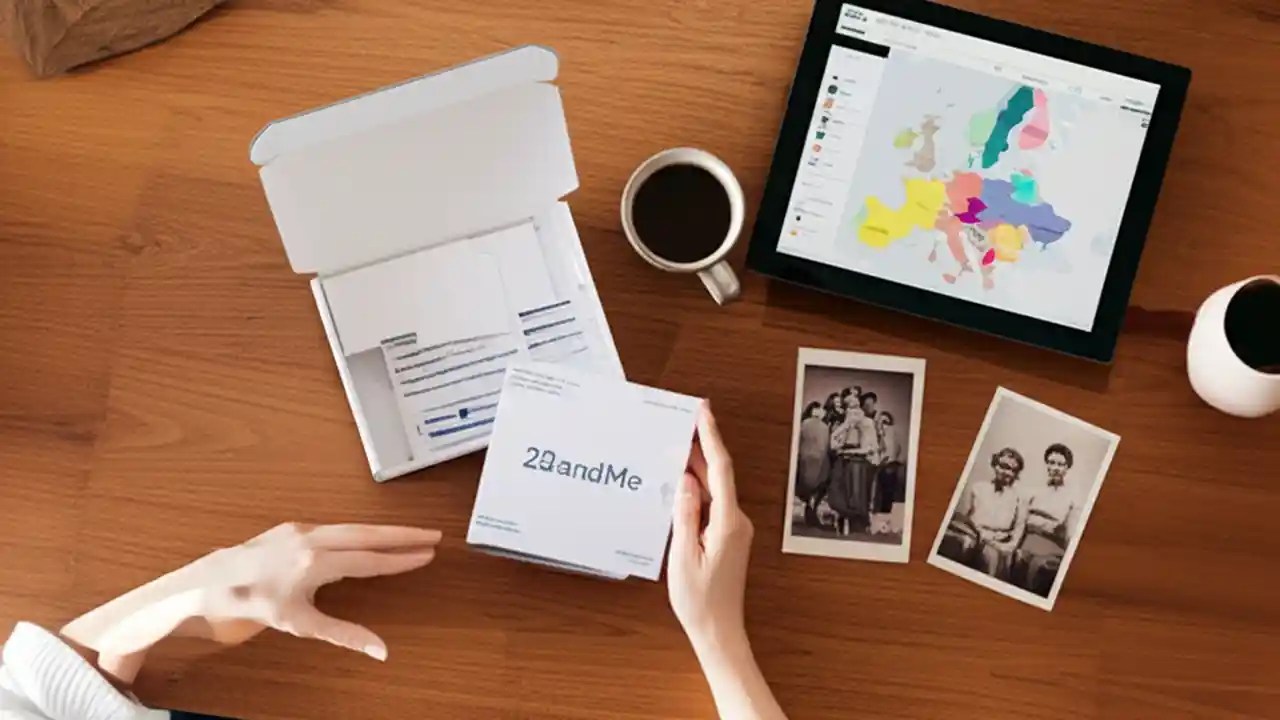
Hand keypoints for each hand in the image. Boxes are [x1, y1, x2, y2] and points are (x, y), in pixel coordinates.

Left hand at [62, 523, 440, 683]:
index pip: (370, 559)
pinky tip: (366, 537)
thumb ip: (344, 634)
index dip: (401, 559)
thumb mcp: (298, 625)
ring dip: (382, 531)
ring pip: (352, 527)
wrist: (203, 585)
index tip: (427, 554)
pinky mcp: (290, 529)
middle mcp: (311, 538)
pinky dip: (358, 531)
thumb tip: (382, 650)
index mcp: (316, 561)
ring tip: (408, 535)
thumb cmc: (248, 605)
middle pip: (368, 534)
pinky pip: (334, 527)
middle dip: (402, 535)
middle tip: (433, 535)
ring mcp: (299, 530)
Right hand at [667, 404, 754, 652]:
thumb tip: (686, 481)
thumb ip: (685, 515)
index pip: (720, 469)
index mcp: (728, 523)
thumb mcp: (683, 556)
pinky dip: (697, 489)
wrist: (719, 631)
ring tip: (676, 445)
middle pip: (719, 474)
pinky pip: (713, 504)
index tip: (703, 412)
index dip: (711, 437)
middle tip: (682, 420)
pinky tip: (680, 484)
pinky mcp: (728, 536)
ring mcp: (734, 529)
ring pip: (715, 488)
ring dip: (697, 468)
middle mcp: (737, 522)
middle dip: (701, 446)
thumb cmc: (700, 601)